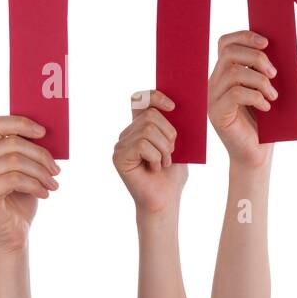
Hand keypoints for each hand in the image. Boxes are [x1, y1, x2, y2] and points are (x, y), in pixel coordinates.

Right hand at [0, 116, 59, 252]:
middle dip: (40, 155)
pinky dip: (34, 185)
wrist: (12, 237)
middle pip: (11, 143)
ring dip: (40, 172)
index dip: (22, 123)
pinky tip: (44, 194)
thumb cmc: (19, 202)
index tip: (44, 132)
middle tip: (56, 170)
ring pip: (14, 161)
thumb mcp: (26, 171)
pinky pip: (13, 179)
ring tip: (53, 185)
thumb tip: (46, 131)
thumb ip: (28, 151)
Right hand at [113, 90, 186, 213]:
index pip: (140, 100)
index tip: (173, 107)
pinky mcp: (119, 157)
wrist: (165, 200)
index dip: (155, 96)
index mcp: (140, 128)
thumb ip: (172, 126)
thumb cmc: (171, 176)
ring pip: (147, 130)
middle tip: (171, 152)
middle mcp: (127, 134)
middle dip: (168, 133)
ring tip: (164, 163)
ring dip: (164, 148)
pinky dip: (155, 157)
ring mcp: (121, 145)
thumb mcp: (177, 145)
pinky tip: (154, 169)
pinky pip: (142, 145)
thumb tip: (174, 106)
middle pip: (149, 115)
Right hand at [208, 30, 277, 168]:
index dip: (244, 36)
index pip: (224, 43)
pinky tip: (266, 108)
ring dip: (260, 81)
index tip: (266, 43)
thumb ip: (263, 71)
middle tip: (274, 74)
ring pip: (234, 72)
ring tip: (273, 95)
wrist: (256, 154)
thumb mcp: (265, 91)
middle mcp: (214, 83)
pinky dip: (256, 97)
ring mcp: (212, 98)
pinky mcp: (216, 113)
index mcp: (224, 74)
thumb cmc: (263, 124)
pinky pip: (236, 94)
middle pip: (230, 54)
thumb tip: (273, 48)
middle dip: (257, 58)